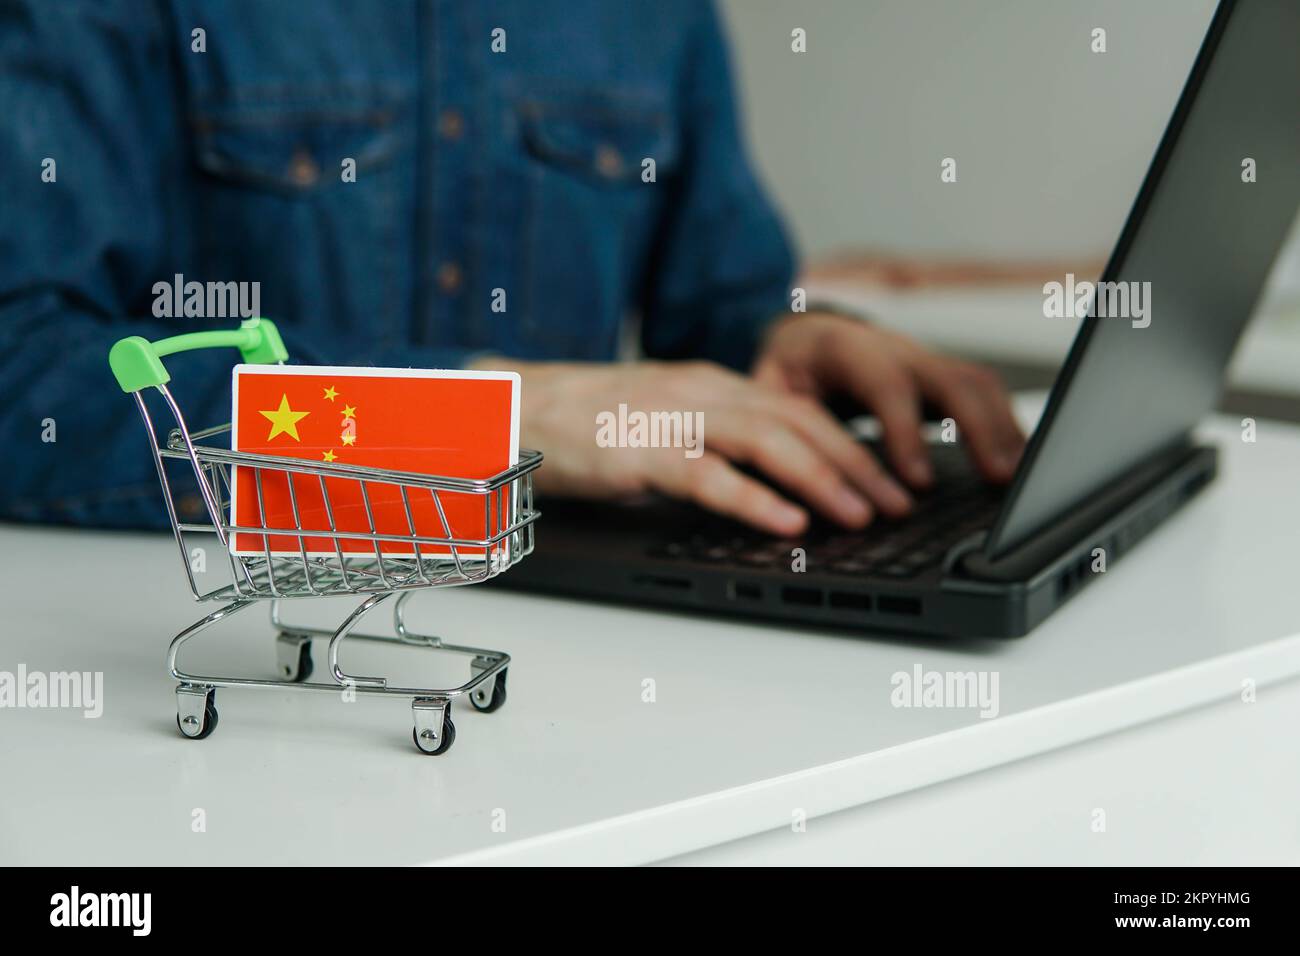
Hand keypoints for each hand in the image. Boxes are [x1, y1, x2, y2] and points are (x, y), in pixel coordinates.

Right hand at [480, 358, 915, 536]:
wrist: (515, 409)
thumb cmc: (588, 421)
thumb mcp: (664, 419)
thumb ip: (715, 438)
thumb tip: (772, 477)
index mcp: (710, 385)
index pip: (798, 408)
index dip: (850, 443)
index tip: (887, 478)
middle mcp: (701, 393)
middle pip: (797, 421)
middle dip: (855, 463)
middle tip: (896, 502)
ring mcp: (671, 419)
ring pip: (765, 441)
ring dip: (821, 479)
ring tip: (859, 515)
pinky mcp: (639, 452)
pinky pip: (708, 475)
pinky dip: (753, 498)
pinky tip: (786, 521)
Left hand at [753, 312, 1025, 487]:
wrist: (800, 341)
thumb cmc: (783, 375)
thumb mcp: (767, 394)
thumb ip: (782, 426)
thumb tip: (797, 478)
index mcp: (844, 349)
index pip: (886, 384)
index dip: (906, 431)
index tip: (920, 481)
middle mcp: (893, 348)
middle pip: (950, 377)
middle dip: (979, 428)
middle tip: (996, 479)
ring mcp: (923, 359)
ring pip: (976, 383)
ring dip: (1003, 429)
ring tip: (1017, 479)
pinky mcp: (941, 377)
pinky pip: (984, 394)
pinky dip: (1006, 427)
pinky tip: (1018, 464)